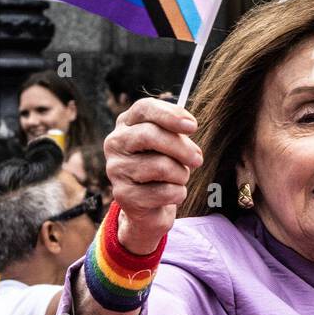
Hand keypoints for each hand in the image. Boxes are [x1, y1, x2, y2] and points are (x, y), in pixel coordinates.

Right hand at [104, 98, 202, 254]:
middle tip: (198, 159)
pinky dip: (177, 193)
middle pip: (150, 135)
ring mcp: (115, 169)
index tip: (193, 126)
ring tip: (179, 178)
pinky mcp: (122, 194)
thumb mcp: (170, 144)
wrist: (150, 205)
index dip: (170, 115)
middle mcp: (115, 142)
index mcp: (127, 123)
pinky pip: (162, 191)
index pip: (144, 108)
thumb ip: (177, 132)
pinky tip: (172, 194)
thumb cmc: (163, 165)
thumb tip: (188, 125)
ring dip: (181, 174)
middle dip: (181, 148)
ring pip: (160, 166)